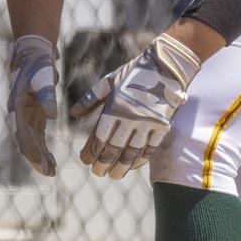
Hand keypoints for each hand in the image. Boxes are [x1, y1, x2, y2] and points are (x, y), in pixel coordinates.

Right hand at [5, 34, 59, 176]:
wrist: (34, 54)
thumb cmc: (38, 64)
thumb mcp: (43, 78)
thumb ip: (47, 96)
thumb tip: (52, 116)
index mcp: (17, 108)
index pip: (22, 134)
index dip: (31, 150)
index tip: (41, 163)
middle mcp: (18, 116)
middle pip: (25, 142)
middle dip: (36, 159)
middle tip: (49, 172)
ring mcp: (25, 117)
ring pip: (31, 143)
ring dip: (40, 157)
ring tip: (51, 172)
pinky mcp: (33, 117)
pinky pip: (37, 138)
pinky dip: (43, 150)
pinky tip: (51, 162)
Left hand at [69, 32, 200, 178]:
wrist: (166, 65)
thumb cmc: (133, 72)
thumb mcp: (108, 81)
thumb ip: (90, 99)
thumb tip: (73, 114)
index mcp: (115, 106)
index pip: (99, 137)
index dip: (90, 152)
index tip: (85, 160)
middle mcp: (131, 118)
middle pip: (114, 149)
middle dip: (103, 164)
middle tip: (97, 172)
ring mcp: (148, 124)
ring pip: (132, 153)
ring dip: (121, 167)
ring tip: (113, 175)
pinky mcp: (163, 126)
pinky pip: (150, 149)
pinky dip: (140, 160)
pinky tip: (133, 167)